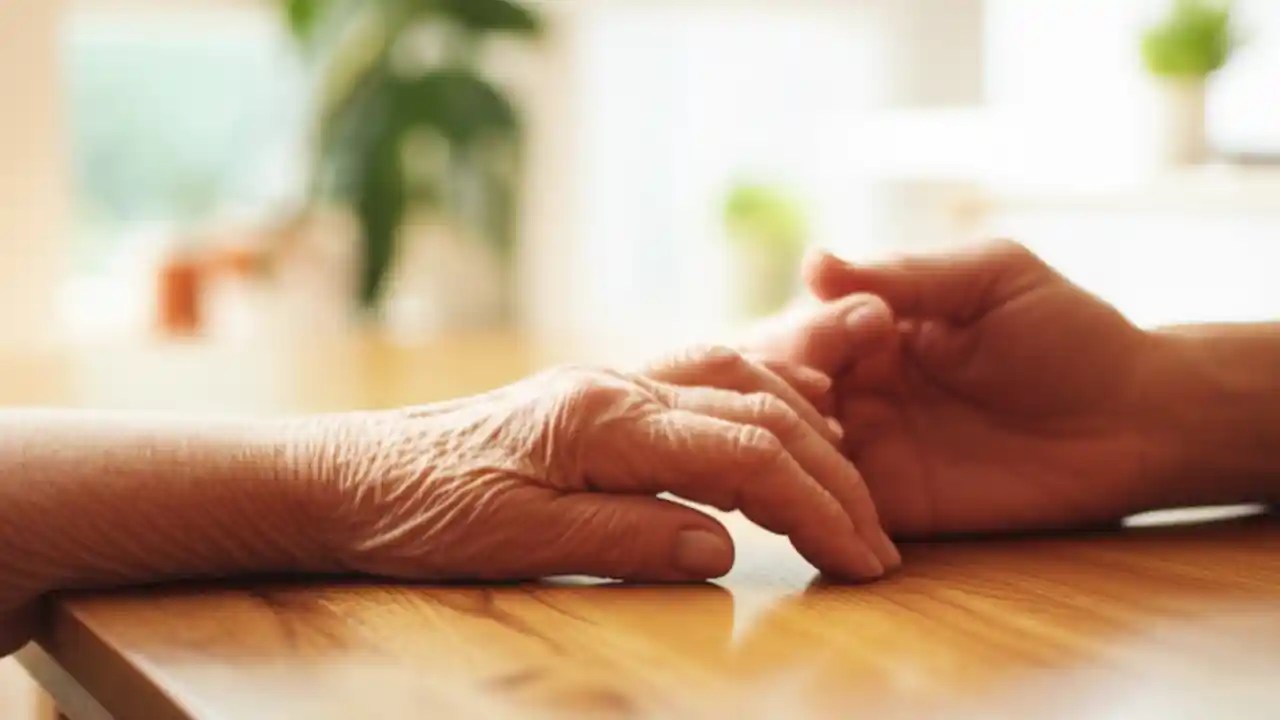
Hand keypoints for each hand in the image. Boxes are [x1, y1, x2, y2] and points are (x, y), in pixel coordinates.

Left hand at [298, 347, 899, 582]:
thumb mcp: (519, 544)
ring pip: (740, 382)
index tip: (863, 556)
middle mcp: (617, 384)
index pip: (743, 453)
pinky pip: (705, 385)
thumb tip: (727, 546)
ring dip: (806, 430)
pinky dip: (760, 409)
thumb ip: (628, 537)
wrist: (356, 474)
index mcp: (602, 418)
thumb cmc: (425, 512)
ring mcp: (611, 382)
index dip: (815, 505)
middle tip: (875, 540)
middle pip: (757, 412)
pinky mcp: (603, 396)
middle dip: (829, 475)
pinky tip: (780, 433)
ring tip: (848, 488)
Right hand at [751, 241, 1166, 535]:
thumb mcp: (989, 278)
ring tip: (829, 432)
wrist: (1138, 421)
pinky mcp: (893, 506)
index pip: (802, 328)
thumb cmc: (1070, 334)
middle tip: (825, 385)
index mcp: (873, 331)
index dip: (809, 331)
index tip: (862, 331)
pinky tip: (825, 487)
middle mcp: (860, 389)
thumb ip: (904, 274)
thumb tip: (811, 262)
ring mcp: (872, 450)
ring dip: (786, 441)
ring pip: (791, 448)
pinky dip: (812, 500)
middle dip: (784, 385)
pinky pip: (831, 508)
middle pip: (781, 388)